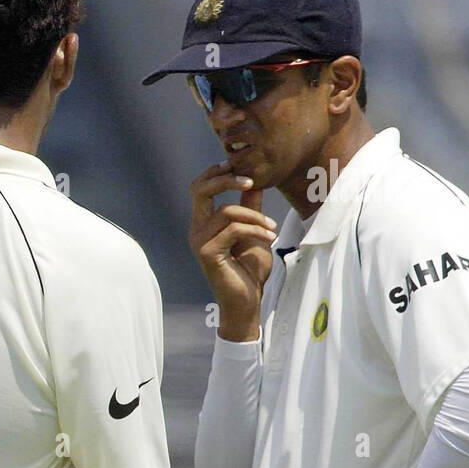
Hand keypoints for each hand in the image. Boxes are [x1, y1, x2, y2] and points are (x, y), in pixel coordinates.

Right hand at [188, 161, 277, 340]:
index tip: (237, 166)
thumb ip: (249, 208)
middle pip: (200, 190)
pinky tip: (269, 236)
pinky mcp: (207, 253)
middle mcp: (196, 230)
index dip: (215, 173)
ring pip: (226, 211)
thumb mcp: (253, 232)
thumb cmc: (249, 271)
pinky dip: (255, 229)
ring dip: (255, 216)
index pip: (199, 188)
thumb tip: (254, 182)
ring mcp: (199, 242)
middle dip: (225, 179)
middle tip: (250, 180)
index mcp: (203, 224)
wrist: (247, 301)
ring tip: (272, 226)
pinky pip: (233, 230)